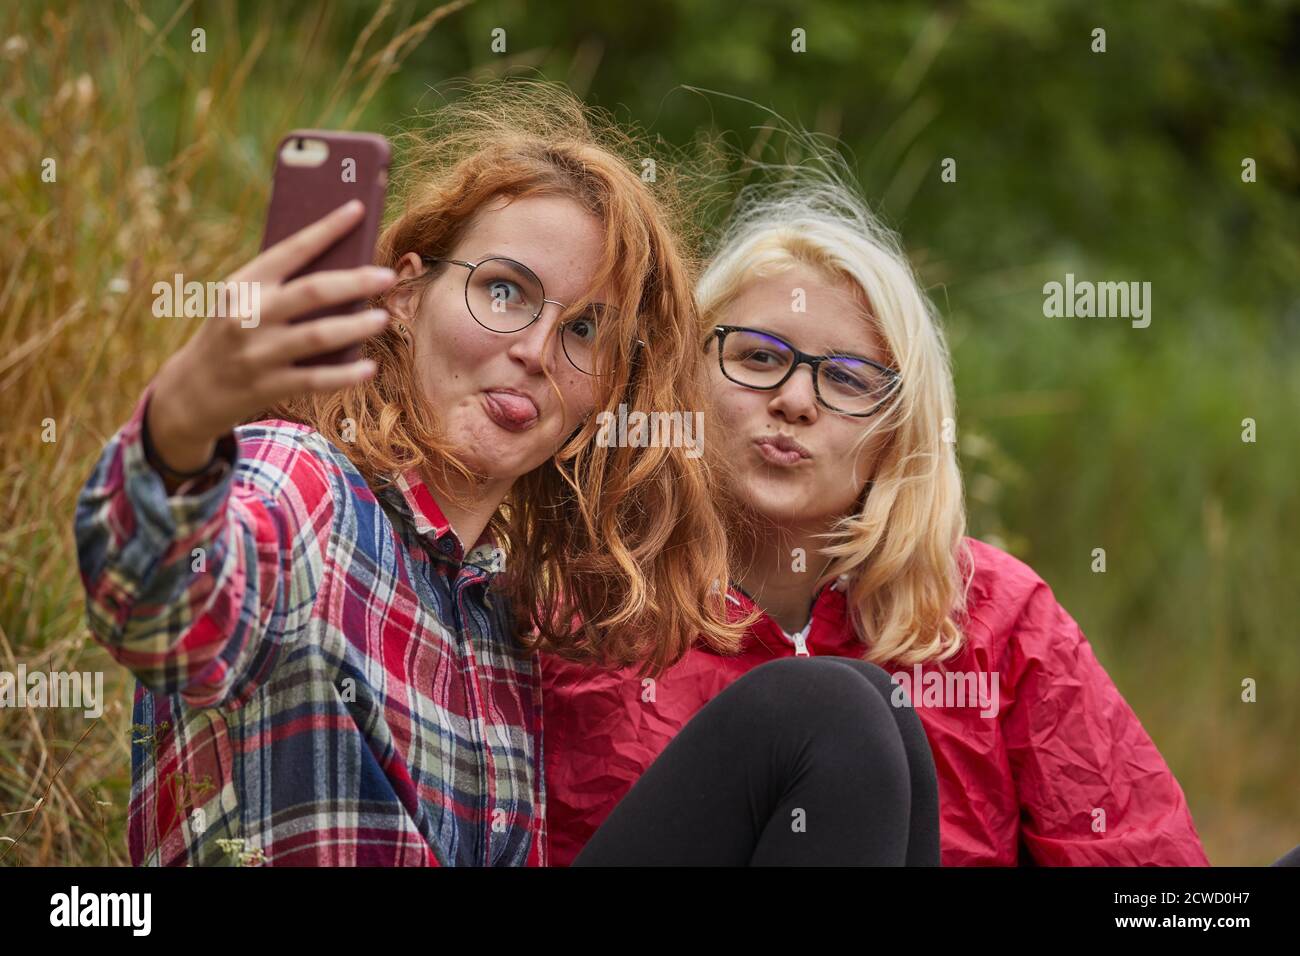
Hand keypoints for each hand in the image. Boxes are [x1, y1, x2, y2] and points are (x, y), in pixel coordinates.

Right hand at [146, 199, 395, 472]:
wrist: (192, 390)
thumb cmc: (232, 335)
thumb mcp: (241, 302)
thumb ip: (280, 286)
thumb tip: (344, 265)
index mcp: (243, 285)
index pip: (291, 249)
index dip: (327, 229)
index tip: (357, 209)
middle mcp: (249, 316)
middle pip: (312, 292)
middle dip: (354, 282)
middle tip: (388, 275)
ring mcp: (258, 353)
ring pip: (317, 336)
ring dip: (355, 326)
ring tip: (383, 318)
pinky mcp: (268, 386)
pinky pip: (314, 379)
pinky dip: (344, 375)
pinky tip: (369, 368)